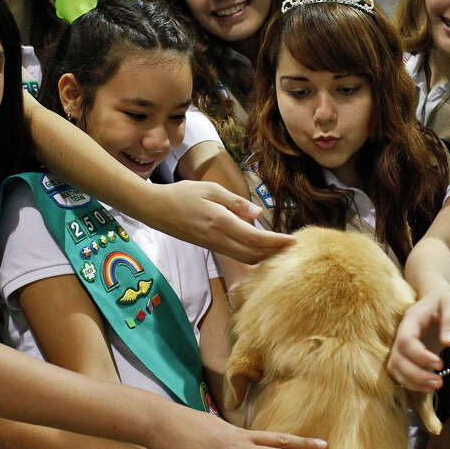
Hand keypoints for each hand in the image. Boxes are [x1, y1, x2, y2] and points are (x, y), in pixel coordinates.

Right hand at [150, 180, 293, 264]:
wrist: (155, 209)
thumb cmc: (181, 194)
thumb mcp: (210, 190)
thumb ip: (236, 202)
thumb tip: (258, 212)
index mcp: (220, 222)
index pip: (255, 237)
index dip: (276, 242)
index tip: (294, 241)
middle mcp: (218, 238)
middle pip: (253, 254)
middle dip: (275, 253)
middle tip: (294, 248)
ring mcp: (213, 246)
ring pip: (245, 258)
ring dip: (264, 257)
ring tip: (281, 251)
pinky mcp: (210, 247)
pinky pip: (236, 256)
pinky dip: (252, 256)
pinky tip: (261, 251)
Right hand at [388, 290, 449, 392]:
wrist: (434, 300)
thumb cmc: (444, 301)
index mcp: (410, 321)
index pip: (405, 341)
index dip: (419, 356)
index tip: (439, 364)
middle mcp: (401, 335)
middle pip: (397, 359)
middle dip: (416, 375)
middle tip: (438, 382)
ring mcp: (401, 347)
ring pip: (395, 369)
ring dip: (412, 382)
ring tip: (434, 386)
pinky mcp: (406, 356)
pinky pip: (400, 373)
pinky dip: (411, 384)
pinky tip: (428, 387)